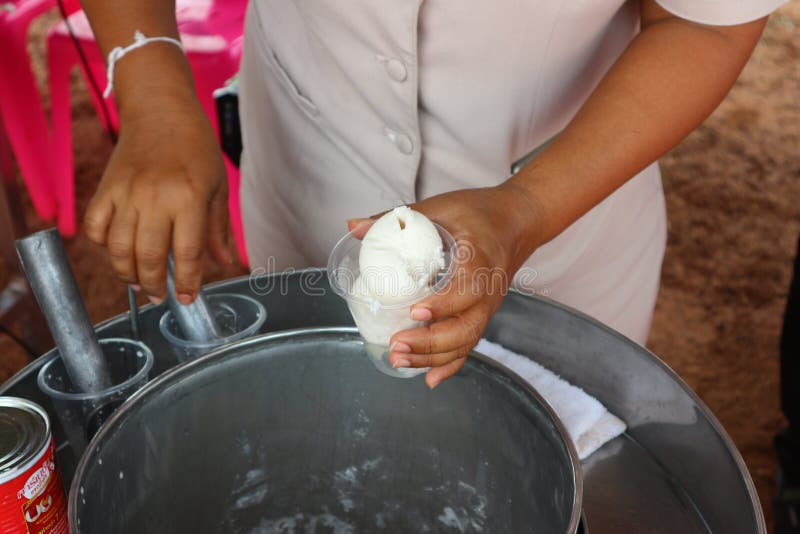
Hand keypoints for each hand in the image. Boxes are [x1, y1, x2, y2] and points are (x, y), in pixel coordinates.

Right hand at [85, 94, 231, 303]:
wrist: (160, 110)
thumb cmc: (195, 147)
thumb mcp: (217, 186)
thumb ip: (218, 227)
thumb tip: (222, 262)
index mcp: (188, 198)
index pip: (187, 253)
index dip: (187, 282)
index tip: (188, 298)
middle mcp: (155, 198)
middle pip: (149, 257)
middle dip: (154, 286)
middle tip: (159, 297)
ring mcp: (126, 193)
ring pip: (118, 248)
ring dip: (127, 272)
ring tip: (139, 281)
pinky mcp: (106, 188)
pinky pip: (96, 226)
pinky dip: (103, 245)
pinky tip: (117, 251)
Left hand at [349, 184, 542, 388]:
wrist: (517, 222)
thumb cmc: (480, 212)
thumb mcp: (440, 207)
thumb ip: (396, 218)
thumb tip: (353, 227)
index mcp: (481, 259)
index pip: (468, 289)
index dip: (444, 304)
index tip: (415, 312)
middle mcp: (488, 290)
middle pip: (466, 327)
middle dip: (431, 342)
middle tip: (396, 345)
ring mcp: (487, 306)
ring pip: (465, 341)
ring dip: (433, 357)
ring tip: (398, 360)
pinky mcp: (482, 314)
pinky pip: (469, 345)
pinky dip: (450, 365)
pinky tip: (429, 379)